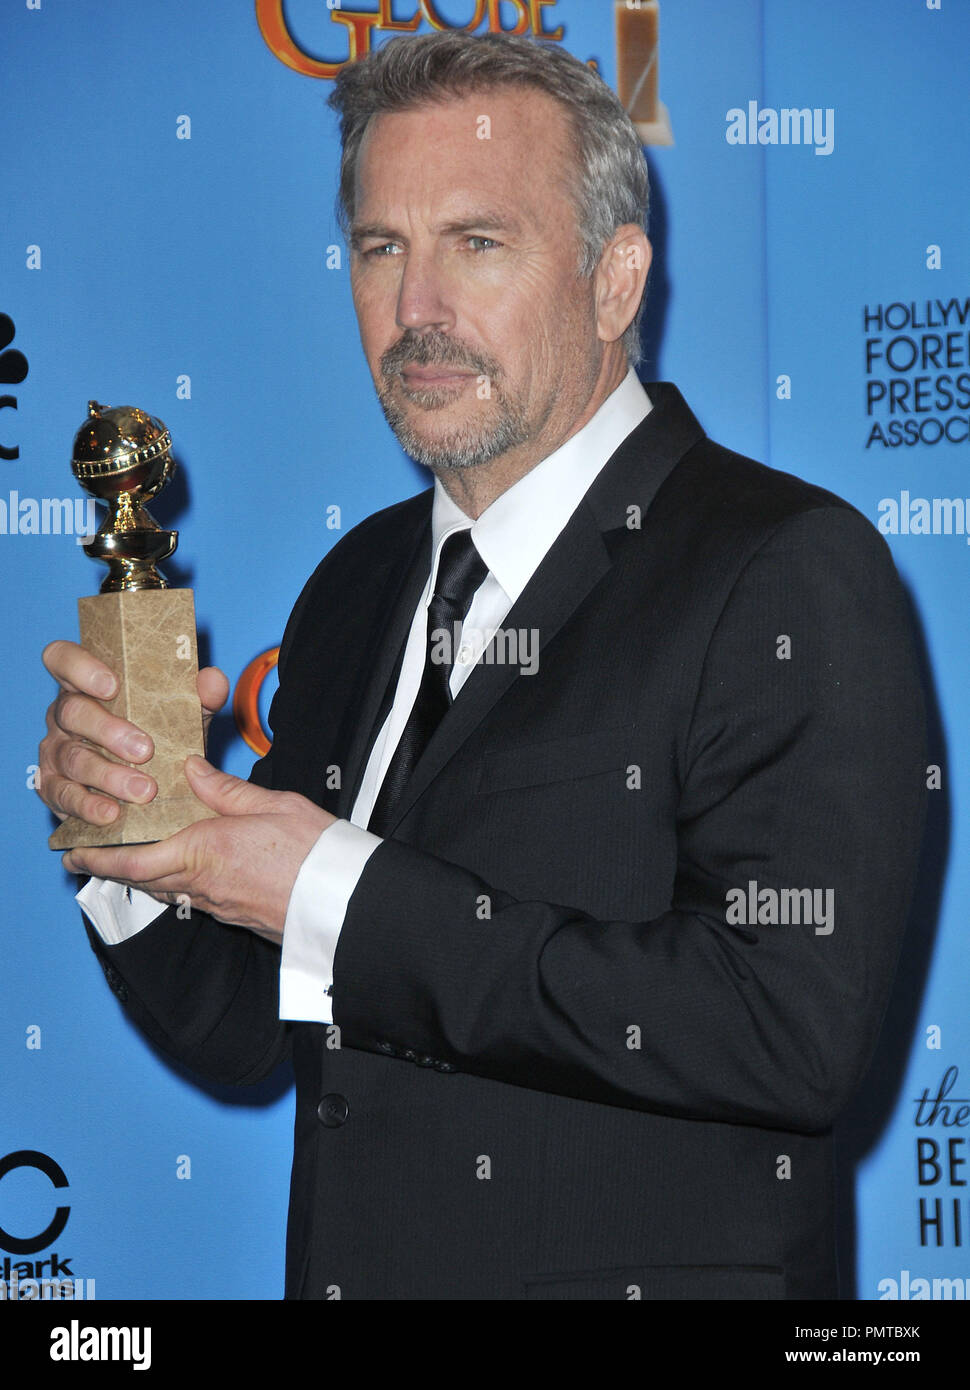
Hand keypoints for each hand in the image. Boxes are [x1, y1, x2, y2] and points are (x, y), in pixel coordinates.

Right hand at [38, 639, 228, 826]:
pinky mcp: (53, 788)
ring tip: (144, 790)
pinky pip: (63, 796)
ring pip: (72, 758)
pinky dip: (88, 806)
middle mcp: (63, 713)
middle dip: (108, 730)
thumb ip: (198, 696)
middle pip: (72, 712)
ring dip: (108, 775)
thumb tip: (213, 679)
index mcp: (86, 684)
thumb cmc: (159, 737)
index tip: (112, 685)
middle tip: (145, 750)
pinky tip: (111, 813)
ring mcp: (54, 751)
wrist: (151, 785)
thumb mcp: (182, 715)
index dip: (80, 667)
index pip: (64, 659)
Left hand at [62, 756, 335, 943]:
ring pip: (164, 890)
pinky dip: (171, 882)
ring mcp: (219, 906)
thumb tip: (192, 769)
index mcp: (205, 852)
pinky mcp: (235, 915)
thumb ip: (226, 790)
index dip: (98, 856)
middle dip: (111, 865)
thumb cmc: (317, 852)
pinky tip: (179, 868)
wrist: (348, 901)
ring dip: (140, 874)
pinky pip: (190, 898)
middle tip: (87, 851)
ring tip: (127, 855)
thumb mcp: (273, 805)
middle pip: (141, 878)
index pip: (134, 859)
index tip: (71, 850)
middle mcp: (203, 885)